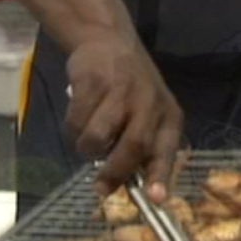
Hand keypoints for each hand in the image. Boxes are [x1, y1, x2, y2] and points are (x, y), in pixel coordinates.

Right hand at [65, 34, 184, 201]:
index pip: (166, 149)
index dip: (161, 176)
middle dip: (114, 172)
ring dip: (87, 147)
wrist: (107, 41)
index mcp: (168, 115)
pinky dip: (73, 126)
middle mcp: (148, 103)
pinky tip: (80, 112)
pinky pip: (76, 121)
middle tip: (100, 187)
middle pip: (133, 147)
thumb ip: (142, 145)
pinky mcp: (92, 82)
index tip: (155, 200)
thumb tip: (123, 187)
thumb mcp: (149, 113)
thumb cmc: (131, 88)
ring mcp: (120, 91)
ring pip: (97, 138)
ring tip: (89, 135)